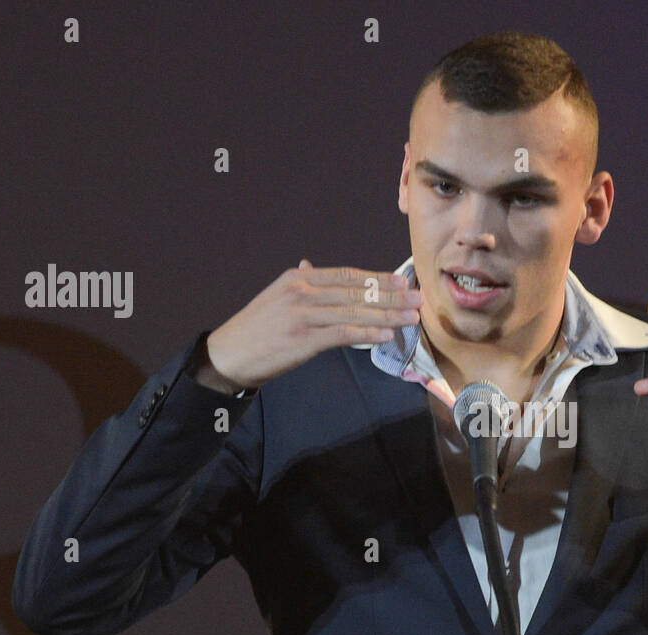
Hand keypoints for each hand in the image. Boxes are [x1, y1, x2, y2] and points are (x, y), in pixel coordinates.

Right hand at [203, 260, 422, 390]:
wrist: (229, 354)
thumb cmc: (256, 329)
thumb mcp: (276, 297)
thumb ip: (299, 284)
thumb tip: (309, 267)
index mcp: (298, 279)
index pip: (348, 276)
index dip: (378, 279)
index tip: (402, 282)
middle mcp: (302, 291)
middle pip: (357, 293)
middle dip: (391, 296)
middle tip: (418, 298)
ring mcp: (304, 315)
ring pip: (355, 313)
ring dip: (388, 315)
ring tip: (412, 317)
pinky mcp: (304, 340)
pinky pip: (343, 334)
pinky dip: (368, 334)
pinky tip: (387, 334)